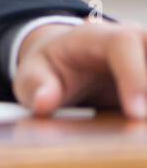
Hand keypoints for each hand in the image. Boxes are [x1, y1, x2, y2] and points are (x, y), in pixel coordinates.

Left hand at [12, 19, 146, 119]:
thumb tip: (43, 102)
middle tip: (141, 126)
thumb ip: (35, 87)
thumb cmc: (50, 68)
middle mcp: (134, 39)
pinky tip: (142, 130)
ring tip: (141, 130)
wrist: (66, 61)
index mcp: (98, 36)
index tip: (136, 114)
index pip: (125, 45)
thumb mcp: (32, 75)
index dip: (135, 78)